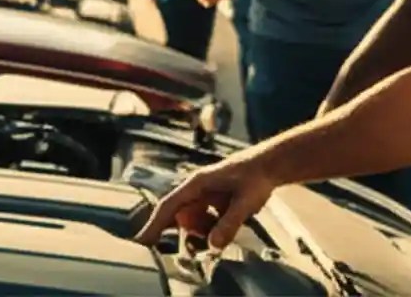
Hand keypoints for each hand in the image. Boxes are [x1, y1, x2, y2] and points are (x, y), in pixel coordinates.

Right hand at [133, 151, 275, 249]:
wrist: (269, 165)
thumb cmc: (256, 177)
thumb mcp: (246, 202)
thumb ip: (230, 223)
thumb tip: (213, 245)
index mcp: (196, 183)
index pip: (168, 206)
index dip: (153, 225)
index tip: (141, 242)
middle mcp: (195, 189)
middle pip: (181, 219)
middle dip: (195, 231)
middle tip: (217, 229)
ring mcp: (202, 195)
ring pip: (193, 222)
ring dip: (206, 229)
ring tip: (230, 218)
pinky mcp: (211, 201)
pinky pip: (204, 221)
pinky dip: (214, 227)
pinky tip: (232, 218)